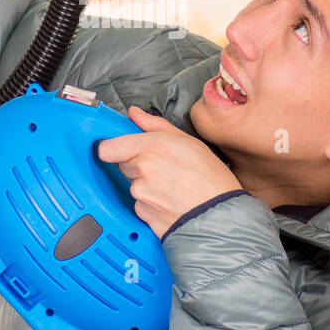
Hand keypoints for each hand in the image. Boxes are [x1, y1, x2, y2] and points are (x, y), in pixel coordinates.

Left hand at [97, 106, 242, 238]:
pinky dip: (152, 205)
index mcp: (151, 147)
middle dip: (138, 166)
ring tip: (172, 188)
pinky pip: (141, 206)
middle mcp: (142, 170)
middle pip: (123, 166)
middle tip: (164, 169)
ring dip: (147, 187)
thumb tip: (135, 114)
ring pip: (134, 187)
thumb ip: (155, 126)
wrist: (221, 215)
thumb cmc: (211, 178)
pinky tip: (171, 203)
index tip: (121, 150)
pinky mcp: (143, 215)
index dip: (114, 149)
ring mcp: (141, 195)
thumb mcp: (189, 142)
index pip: (108, 148)